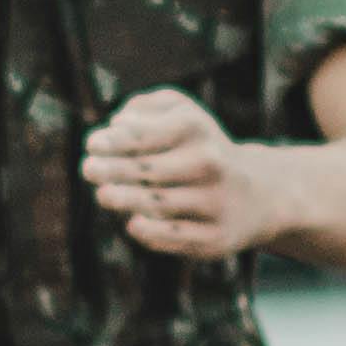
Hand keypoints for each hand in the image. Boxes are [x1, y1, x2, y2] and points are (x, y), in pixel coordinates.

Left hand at [82, 88, 297, 263]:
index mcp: (196, 129)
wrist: (256, 194)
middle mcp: (210, 164)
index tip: (92, 144)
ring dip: (125, 200)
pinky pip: (178, 236)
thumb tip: (117, 122)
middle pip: (148, 170)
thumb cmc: (199, 148)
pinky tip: (133, 224)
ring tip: (103, 195)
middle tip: (88, 169)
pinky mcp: (216, 237)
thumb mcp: (180, 114)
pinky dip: (152, 232)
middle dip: (112, 170)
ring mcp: (215, 202)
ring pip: (160, 204)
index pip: (144, 135)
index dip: (113, 141)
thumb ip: (145, 107)